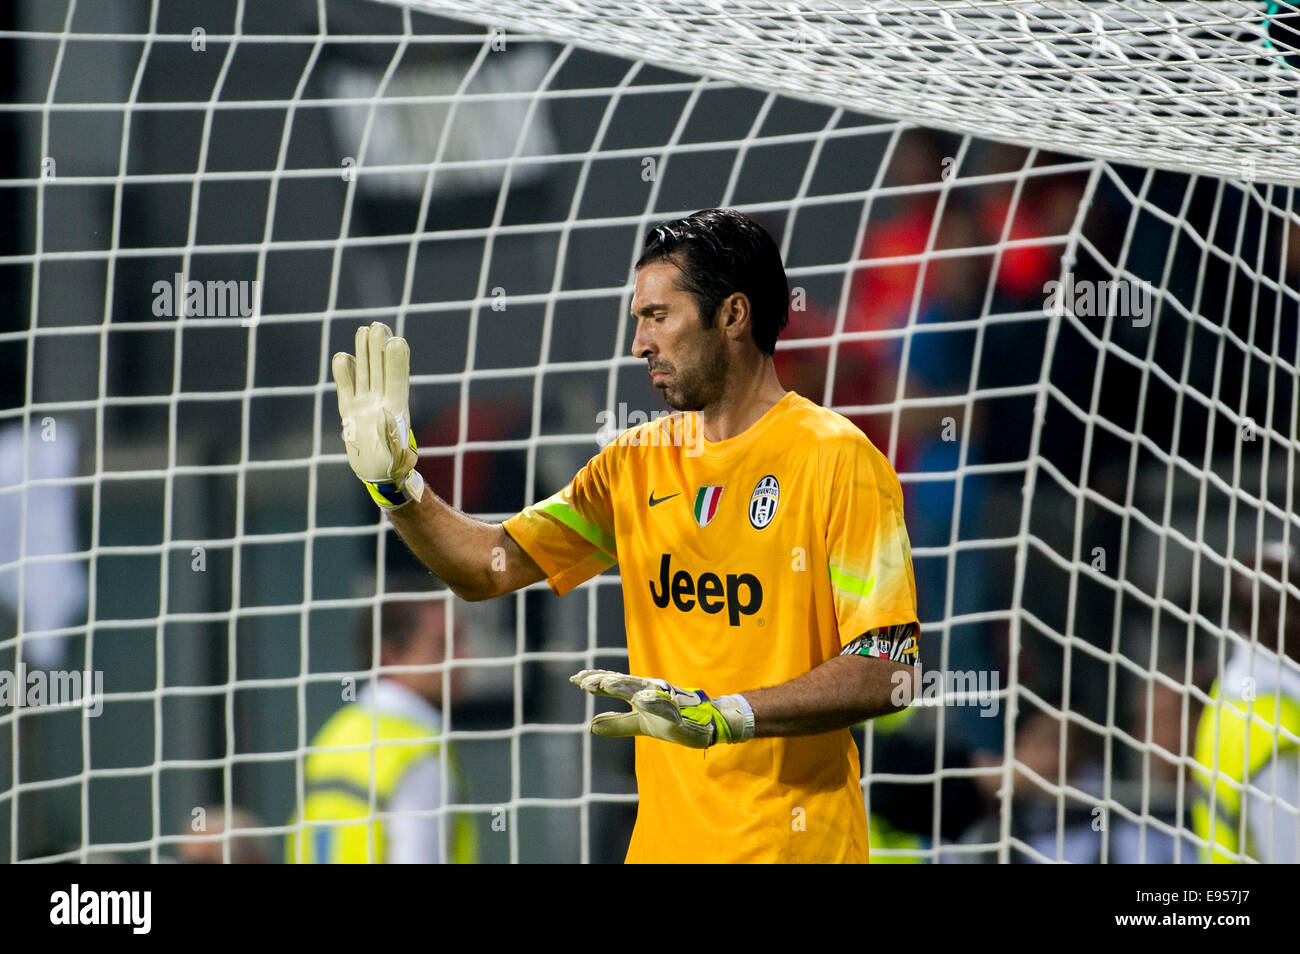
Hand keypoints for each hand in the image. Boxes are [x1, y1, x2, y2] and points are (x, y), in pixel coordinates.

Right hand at [331, 322, 424, 509]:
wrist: (380, 474)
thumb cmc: (393, 466)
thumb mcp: (396, 455)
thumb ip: (392, 436)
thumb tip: (387, 417)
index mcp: (396, 410)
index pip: (396, 380)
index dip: (396, 362)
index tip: (397, 341)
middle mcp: (380, 403)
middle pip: (379, 371)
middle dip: (378, 349)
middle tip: (379, 325)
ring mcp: (364, 405)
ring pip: (364, 374)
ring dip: (364, 353)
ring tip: (364, 330)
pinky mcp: (350, 411)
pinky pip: (345, 389)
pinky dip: (343, 374)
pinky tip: (342, 356)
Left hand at [570, 669, 753, 747]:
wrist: (704, 725)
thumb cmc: (671, 720)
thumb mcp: (640, 724)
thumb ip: (617, 723)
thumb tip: (590, 726)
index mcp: (640, 692)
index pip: (614, 683)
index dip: (595, 680)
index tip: (575, 679)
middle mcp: (650, 689)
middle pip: (623, 682)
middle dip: (604, 681)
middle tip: (585, 682)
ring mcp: (664, 698)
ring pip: (642, 688)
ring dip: (624, 685)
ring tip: (607, 684)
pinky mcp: (678, 711)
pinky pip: (664, 704)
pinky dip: (652, 701)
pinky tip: (640, 700)